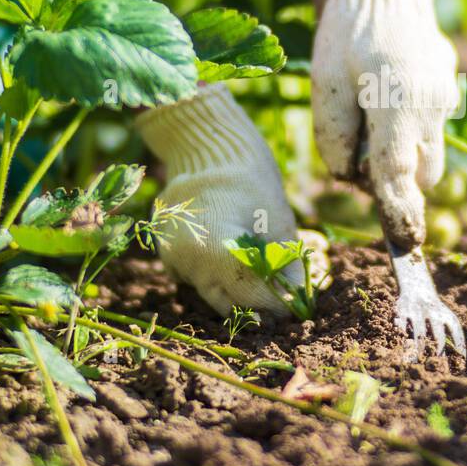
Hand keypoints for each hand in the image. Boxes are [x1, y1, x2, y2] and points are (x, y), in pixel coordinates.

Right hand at [137, 84, 302, 315]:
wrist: (208, 154)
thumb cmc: (250, 183)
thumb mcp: (276, 221)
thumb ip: (284, 266)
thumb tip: (298, 302)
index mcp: (214, 247)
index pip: (249, 294)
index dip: (274, 305)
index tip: (292, 310)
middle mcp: (186, 259)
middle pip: (227, 302)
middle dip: (255, 307)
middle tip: (279, 308)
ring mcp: (172, 259)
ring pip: (211, 294)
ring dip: (236, 295)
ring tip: (262, 285)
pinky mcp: (167, 257)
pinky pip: (197, 281)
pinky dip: (216, 280)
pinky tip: (231, 263)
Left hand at [311, 0, 457, 246]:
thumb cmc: (348, 27)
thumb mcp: (325, 79)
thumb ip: (334, 133)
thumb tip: (348, 174)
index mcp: (398, 103)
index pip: (398, 174)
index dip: (397, 211)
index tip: (402, 242)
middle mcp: (430, 105)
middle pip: (421, 172)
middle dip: (395, 180)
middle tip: (358, 154)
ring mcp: (444, 96)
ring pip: (430, 151)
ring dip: (405, 155)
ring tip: (370, 119)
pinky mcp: (447, 87)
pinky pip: (432, 124)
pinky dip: (411, 128)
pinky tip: (384, 95)